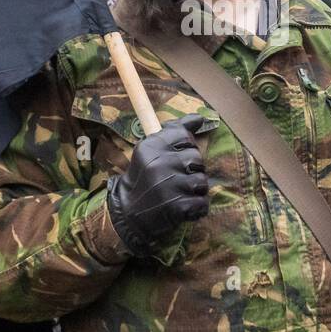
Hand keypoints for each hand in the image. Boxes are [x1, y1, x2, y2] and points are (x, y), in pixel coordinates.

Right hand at [106, 113, 209, 256]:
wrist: (127, 213)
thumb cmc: (143, 177)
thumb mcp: (151, 150)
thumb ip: (175, 131)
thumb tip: (200, 118)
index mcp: (152, 146)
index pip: (186, 137)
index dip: (186, 148)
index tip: (175, 159)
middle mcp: (160, 163)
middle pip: (197, 158)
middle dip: (192, 170)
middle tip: (176, 180)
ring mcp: (169, 185)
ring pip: (203, 182)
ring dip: (195, 190)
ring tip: (180, 194)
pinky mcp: (177, 207)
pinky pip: (202, 203)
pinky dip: (197, 208)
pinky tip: (184, 208)